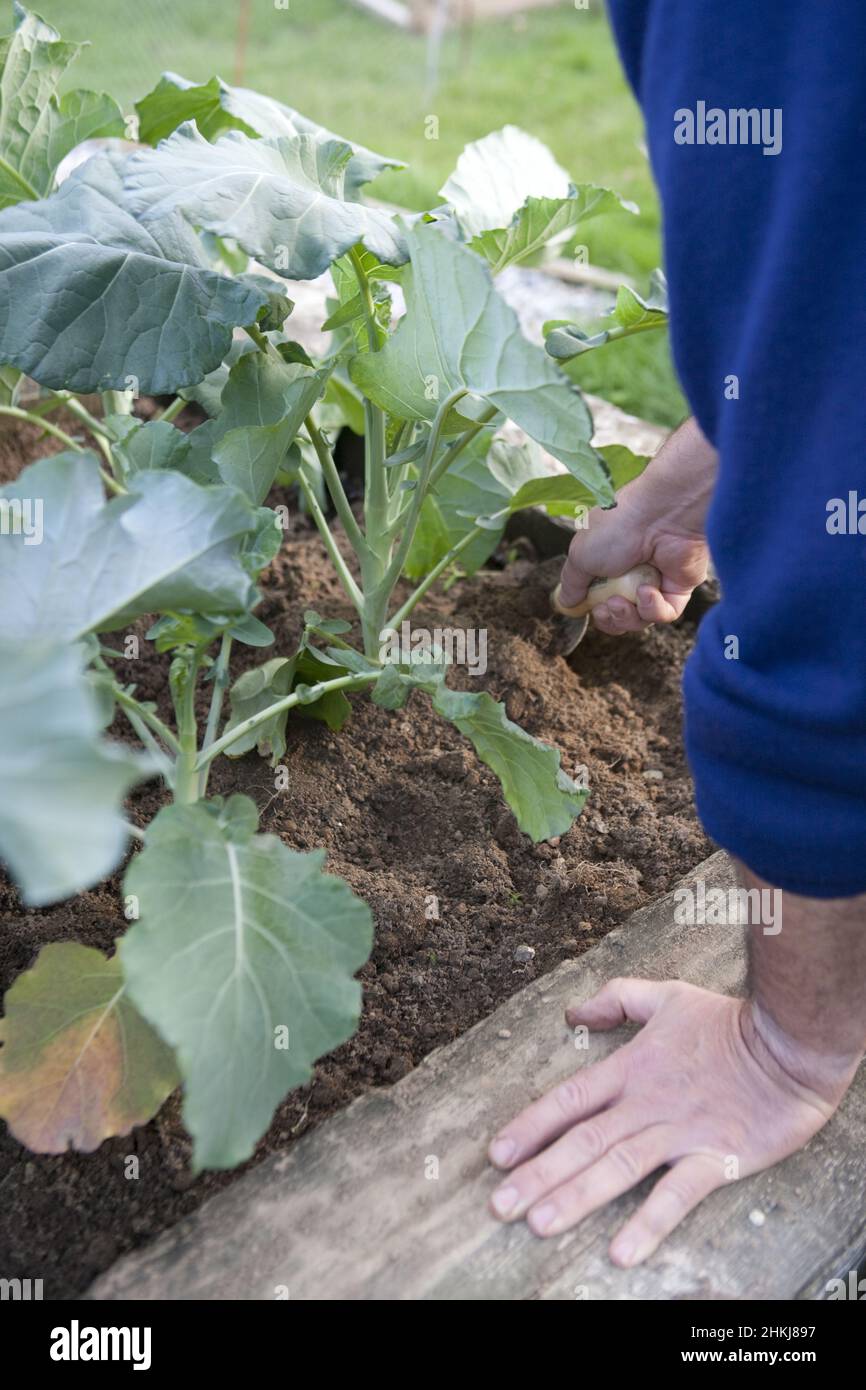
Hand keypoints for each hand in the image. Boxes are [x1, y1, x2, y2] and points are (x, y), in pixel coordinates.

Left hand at [488, 977, 851, 1265]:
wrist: (790, 1044)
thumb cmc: (728, 1021)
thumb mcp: (666, 996)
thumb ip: (617, 999)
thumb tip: (573, 1011)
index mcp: (631, 1068)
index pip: (569, 1100)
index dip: (530, 1127)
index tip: (496, 1156)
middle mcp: (646, 1104)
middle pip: (583, 1141)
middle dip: (538, 1174)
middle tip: (500, 1206)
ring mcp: (680, 1133)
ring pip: (618, 1167)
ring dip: (577, 1197)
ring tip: (539, 1225)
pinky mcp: (717, 1158)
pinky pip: (677, 1195)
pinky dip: (649, 1223)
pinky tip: (622, 1251)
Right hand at [561, 416, 714, 634]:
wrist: (661, 514)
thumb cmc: (617, 527)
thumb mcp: (580, 555)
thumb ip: (572, 583)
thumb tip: (565, 601)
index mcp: (608, 563)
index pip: (600, 599)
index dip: (594, 611)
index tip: (590, 607)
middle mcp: (632, 573)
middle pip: (619, 615)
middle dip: (610, 618)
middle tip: (606, 606)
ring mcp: (657, 581)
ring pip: (641, 619)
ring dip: (628, 615)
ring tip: (622, 600)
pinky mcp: (679, 587)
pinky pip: (665, 613)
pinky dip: (653, 608)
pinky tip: (647, 591)